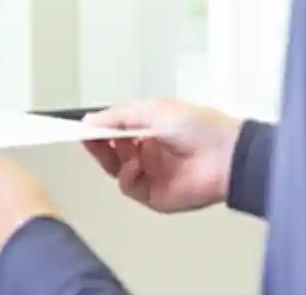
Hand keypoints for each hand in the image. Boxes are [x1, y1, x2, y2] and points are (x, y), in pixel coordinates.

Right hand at [82, 98, 242, 212]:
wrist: (225, 156)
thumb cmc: (200, 127)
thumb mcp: (152, 109)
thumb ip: (117, 116)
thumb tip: (90, 120)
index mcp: (150, 129)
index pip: (114, 130)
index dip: (97, 128)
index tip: (80, 126)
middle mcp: (149, 152)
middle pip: (111, 151)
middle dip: (97, 143)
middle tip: (86, 136)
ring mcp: (152, 174)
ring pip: (115, 169)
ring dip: (111, 157)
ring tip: (112, 145)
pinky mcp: (155, 195)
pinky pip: (128, 186)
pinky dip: (127, 175)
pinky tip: (135, 164)